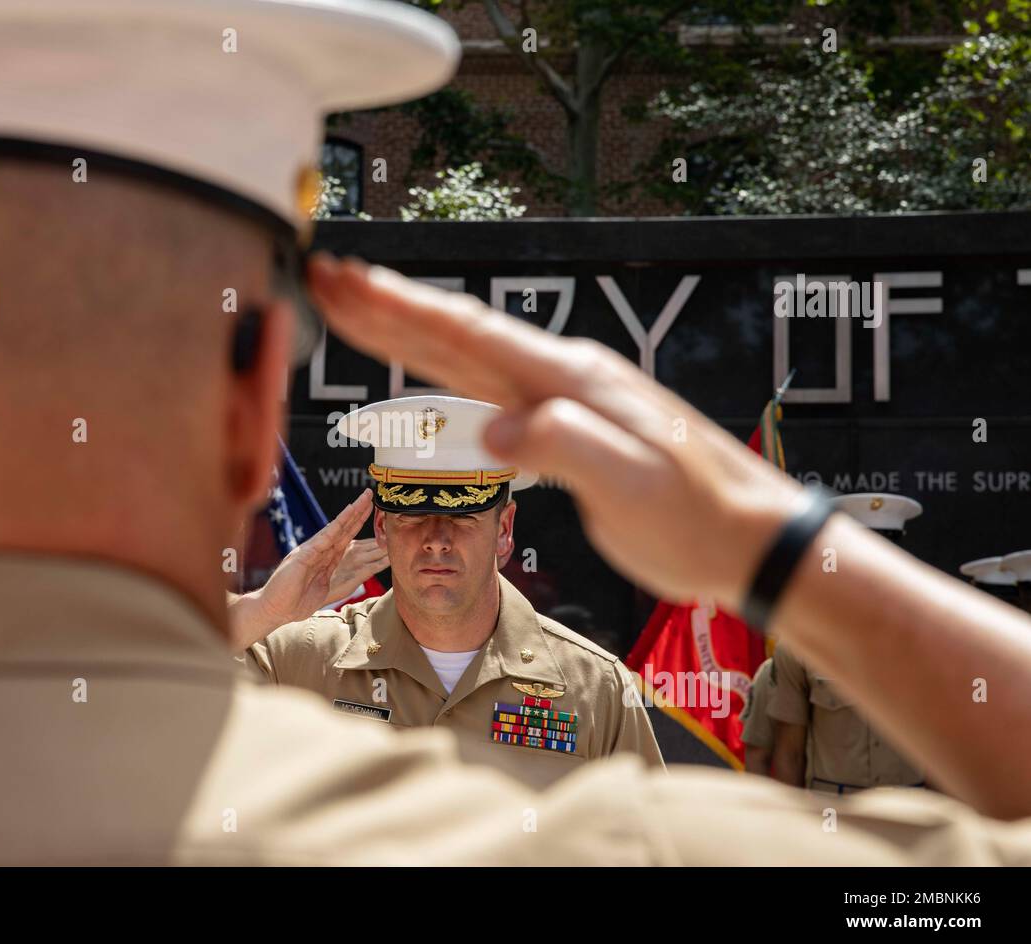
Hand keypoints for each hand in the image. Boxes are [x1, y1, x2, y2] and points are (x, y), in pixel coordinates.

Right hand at [229, 488, 378, 648]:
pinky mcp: (303, 556)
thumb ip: (328, 576)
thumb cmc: (292, 603)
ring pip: (335, 529)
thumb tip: (338, 573)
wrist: (272, 610)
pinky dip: (336, 527)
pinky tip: (346, 515)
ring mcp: (310, 551)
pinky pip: (323, 539)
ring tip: (362, 500)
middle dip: (357, 512)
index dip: (357, 524)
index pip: (344, 538)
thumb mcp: (320, 589)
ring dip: (350, 513)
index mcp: (323, 559)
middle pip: (342, 528)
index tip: (370, 510)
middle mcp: (317, 550)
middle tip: (370, 494)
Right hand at [307, 253, 808, 609]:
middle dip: (386, 306)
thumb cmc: (699, 514)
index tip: (347, 281)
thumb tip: (494, 432)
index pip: (468, 335)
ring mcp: (561, 400)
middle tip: (326, 279)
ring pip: (465, 358)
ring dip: (406, 332)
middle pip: (455, 333)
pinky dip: (442, 375)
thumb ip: (563, 449)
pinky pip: (486, 391)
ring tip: (354, 309)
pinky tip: (424, 370)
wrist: (747, 535)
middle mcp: (560, 378)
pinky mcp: (563, 429)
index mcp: (570, 381)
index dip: (400, 308)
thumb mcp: (634, 485)